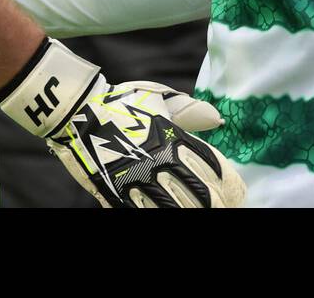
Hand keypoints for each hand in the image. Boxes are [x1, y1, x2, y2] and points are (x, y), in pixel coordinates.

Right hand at [0, 38, 243, 207]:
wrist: (77, 111)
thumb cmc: (121, 101)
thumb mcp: (158, 99)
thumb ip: (189, 111)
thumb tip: (217, 119)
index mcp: (173, 137)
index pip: (212, 168)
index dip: (229, 186)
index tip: (237, 195)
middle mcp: (159, 161)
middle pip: (199, 195)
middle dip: (216, 205)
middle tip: (225, 209)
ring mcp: (137, 180)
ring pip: (174, 208)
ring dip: (191, 212)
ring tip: (205, 214)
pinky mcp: (116, 193)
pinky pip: (142, 211)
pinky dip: (158, 214)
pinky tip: (168, 213)